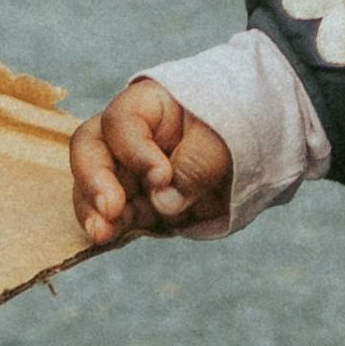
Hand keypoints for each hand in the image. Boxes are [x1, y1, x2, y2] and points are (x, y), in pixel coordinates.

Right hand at [69, 71, 232, 245]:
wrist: (254, 160)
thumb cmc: (238, 130)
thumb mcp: (224, 139)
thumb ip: (195, 165)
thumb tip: (163, 201)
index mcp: (148, 106)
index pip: (122, 121)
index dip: (134, 150)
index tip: (161, 176)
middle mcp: (127, 138)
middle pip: (90, 150)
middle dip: (94, 179)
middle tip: (109, 208)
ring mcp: (128, 173)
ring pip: (92, 187)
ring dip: (92, 211)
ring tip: (102, 233)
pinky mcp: (136, 205)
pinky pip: (112, 217)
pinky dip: (109, 228)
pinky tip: (107, 239)